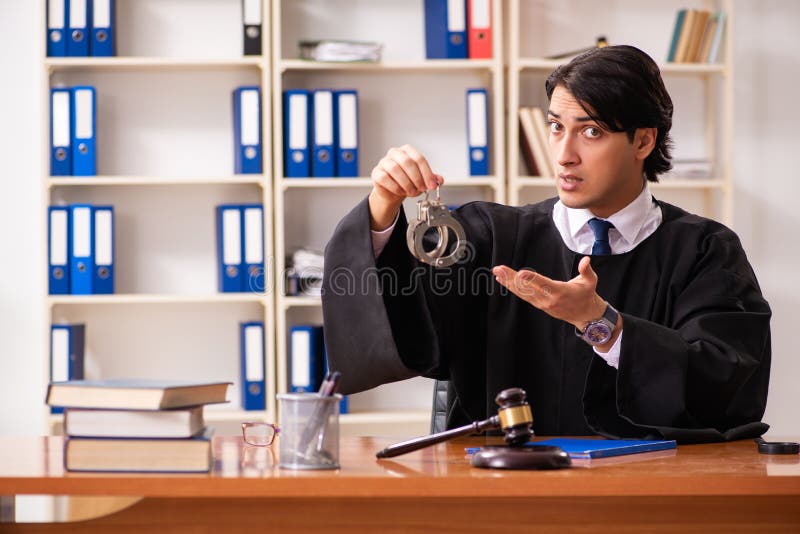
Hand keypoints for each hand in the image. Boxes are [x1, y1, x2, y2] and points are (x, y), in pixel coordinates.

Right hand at [368, 145, 442, 229]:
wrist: (393, 191)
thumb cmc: (407, 181)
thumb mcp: (421, 179)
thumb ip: (431, 179)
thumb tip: (439, 180)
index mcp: (407, 151)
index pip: (419, 159)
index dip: (427, 173)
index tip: (432, 185)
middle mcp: (395, 153)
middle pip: (407, 162)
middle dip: (417, 178)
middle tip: (422, 189)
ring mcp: (384, 162)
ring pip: (395, 169)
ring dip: (406, 183)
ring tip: (412, 192)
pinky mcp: (376, 172)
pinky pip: (384, 178)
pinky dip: (395, 187)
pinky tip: (400, 192)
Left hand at [492, 256, 608, 331]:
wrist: (585, 315)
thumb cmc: (586, 295)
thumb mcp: (590, 281)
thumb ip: (586, 270)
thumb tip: (586, 260)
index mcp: (560, 291)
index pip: (544, 284)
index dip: (532, 278)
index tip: (520, 273)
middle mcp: (549, 299)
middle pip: (527, 288)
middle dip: (512, 278)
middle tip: (499, 269)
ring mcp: (542, 304)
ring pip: (522, 293)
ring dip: (509, 282)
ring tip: (497, 273)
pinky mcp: (539, 305)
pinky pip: (523, 296)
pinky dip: (513, 288)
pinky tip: (503, 281)